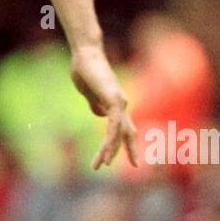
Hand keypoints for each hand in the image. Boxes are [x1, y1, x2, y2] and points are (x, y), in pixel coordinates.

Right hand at [70, 46, 138, 169]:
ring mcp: (119, 102)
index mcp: (116, 104)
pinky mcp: (113, 100)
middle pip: (127, 133)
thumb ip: (96, 104)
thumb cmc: (85, 70)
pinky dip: (109, 140)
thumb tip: (100, 114)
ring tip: (102, 164)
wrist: (84, 54)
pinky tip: (105, 151)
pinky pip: (113, 126)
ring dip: (109, 150)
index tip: (134, 160)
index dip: (129, 144)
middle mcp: (121, 105)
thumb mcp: (89, 93)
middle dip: (128, 151)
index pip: (125, 129)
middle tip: (136, 166)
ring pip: (118, 133)